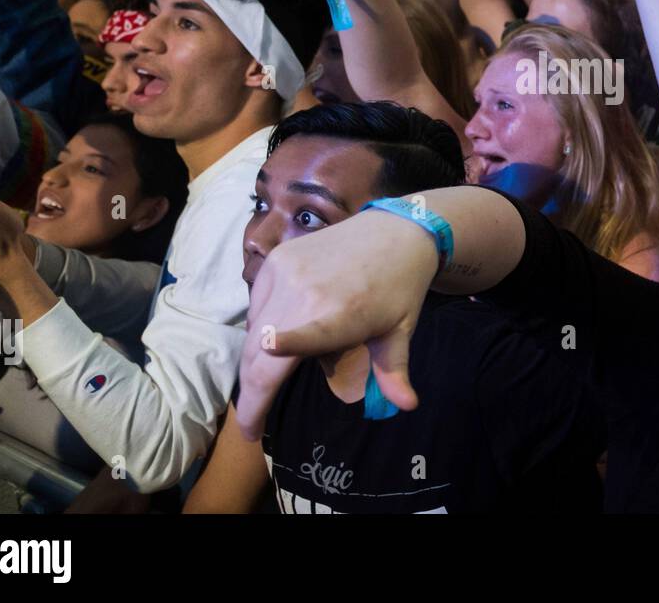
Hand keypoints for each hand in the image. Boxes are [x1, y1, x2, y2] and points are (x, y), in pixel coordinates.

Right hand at [236, 209, 439, 438]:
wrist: (396, 231)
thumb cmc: (400, 287)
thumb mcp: (399, 332)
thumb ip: (393, 372)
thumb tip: (408, 406)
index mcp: (338, 315)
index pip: (291, 352)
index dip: (261, 391)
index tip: (249, 428)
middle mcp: (304, 293)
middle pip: (259, 355)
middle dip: (252, 395)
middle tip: (252, 422)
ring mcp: (286, 272)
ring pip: (254, 331)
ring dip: (255, 360)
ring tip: (266, 381)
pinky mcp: (277, 259)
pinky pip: (257, 305)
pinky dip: (261, 327)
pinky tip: (277, 334)